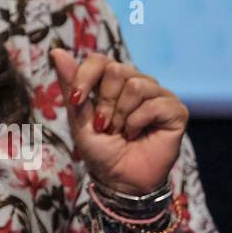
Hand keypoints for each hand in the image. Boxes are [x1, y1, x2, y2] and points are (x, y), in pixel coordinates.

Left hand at [50, 46, 187, 192]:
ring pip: (136, 86)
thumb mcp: (79, 119)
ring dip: (121, 115)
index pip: (99, 60)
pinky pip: (154, 104)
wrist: (120, 181)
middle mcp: (137, 83)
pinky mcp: (175, 110)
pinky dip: (138, 123)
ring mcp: (158, 95)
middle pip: (116, 71)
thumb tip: (56, 51)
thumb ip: (71, 86)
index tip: (77, 101)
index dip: (85, 77)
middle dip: (105, 103)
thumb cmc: (101, 152)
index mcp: (113, 82)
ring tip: (121, 133)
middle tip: (105, 126)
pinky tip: (136, 135)